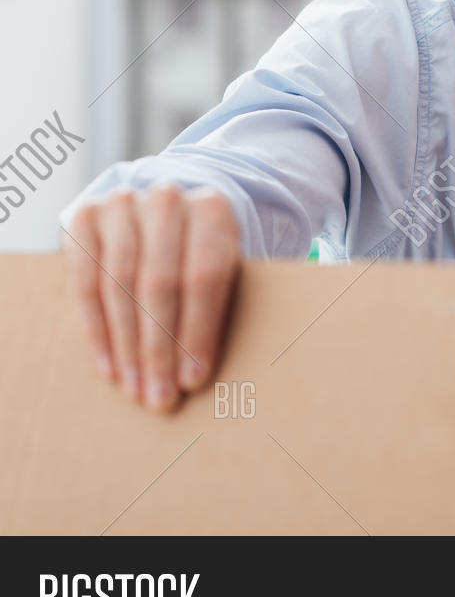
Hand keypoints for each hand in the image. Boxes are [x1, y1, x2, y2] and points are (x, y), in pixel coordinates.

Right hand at [63, 186, 240, 411]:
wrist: (168, 212)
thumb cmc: (203, 253)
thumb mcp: (226, 269)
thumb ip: (220, 308)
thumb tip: (202, 375)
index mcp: (213, 209)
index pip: (204, 276)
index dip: (197, 331)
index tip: (193, 379)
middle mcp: (167, 200)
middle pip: (160, 285)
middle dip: (159, 349)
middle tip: (159, 396)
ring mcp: (123, 204)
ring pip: (119, 286)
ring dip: (126, 346)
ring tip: (135, 388)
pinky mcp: (86, 217)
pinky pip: (85, 282)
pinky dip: (96, 329)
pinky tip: (109, 366)